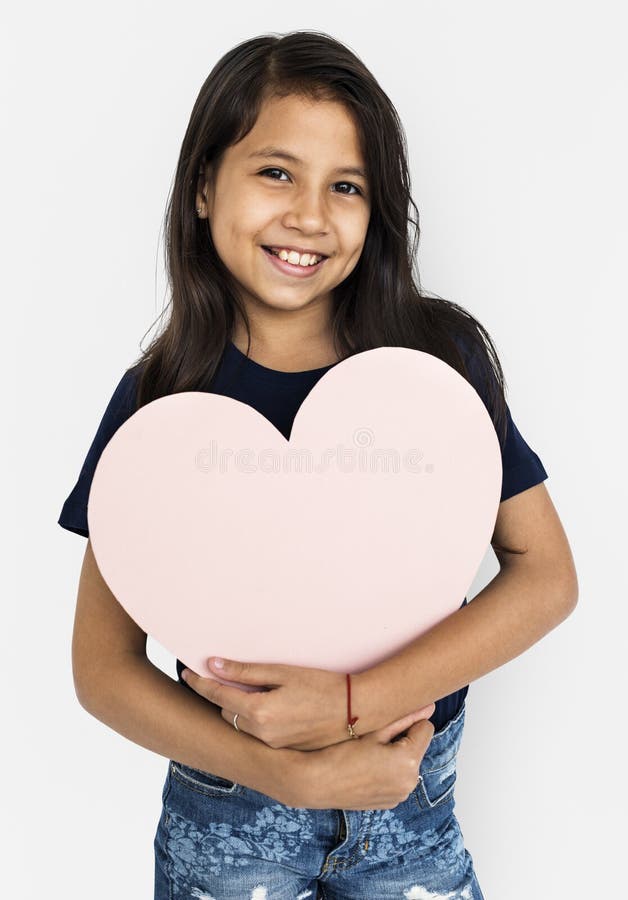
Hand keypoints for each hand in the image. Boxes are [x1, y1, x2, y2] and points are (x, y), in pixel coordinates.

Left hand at [181, 657, 350, 750]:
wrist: (354, 711)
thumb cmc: (321, 685)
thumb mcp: (282, 672)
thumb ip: (245, 671)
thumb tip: (213, 664)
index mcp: (258, 711)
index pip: (216, 695)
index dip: (199, 682)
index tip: (187, 672)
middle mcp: (260, 733)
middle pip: (226, 711)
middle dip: (222, 695)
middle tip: (222, 675)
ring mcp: (271, 745)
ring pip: (241, 724)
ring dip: (239, 709)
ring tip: (248, 690)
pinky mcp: (282, 749)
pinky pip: (258, 733)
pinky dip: (256, 720)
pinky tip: (271, 706)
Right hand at [287, 705, 436, 809]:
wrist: (318, 782)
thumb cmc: (342, 751)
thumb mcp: (374, 731)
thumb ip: (405, 718)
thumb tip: (430, 707)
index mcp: (408, 760)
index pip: (425, 729)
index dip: (408, 723)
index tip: (388, 725)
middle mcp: (410, 782)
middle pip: (417, 747)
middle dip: (402, 741)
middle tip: (374, 741)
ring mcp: (400, 796)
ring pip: (407, 764)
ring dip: (396, 757)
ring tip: (369, 755)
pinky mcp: (390, 803)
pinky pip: (398, 780)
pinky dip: (389, 773)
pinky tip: (368, 770)